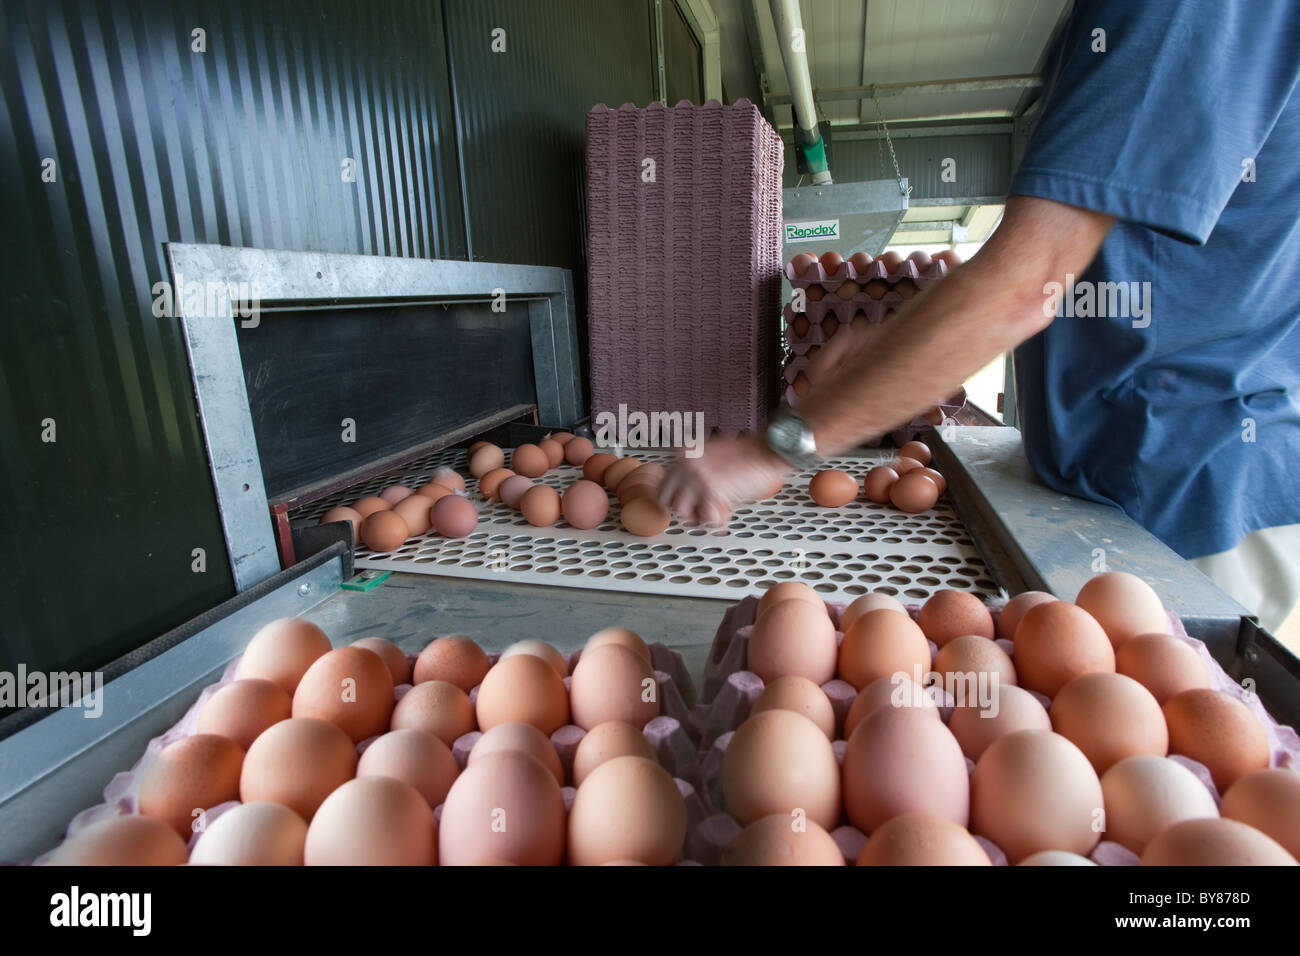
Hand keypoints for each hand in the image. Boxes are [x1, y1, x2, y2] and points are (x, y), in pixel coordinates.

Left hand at [658, 433, 791, 526]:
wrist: (767, 450)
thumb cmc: (747, 455)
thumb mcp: (712, 458)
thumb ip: (696, 474)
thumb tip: (688, 499)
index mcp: (684, 453)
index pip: (664, 484)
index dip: (676, 499)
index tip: (689, 503)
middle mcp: (685, 464)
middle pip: (666, 500)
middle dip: (684, 510)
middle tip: (702, 510)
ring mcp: (697, 477)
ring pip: (681, 511)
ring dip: (699, 516)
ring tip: (716, 510)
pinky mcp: (712, 489)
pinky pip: (705, 518)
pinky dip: (716, 520)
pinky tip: (726, 512)